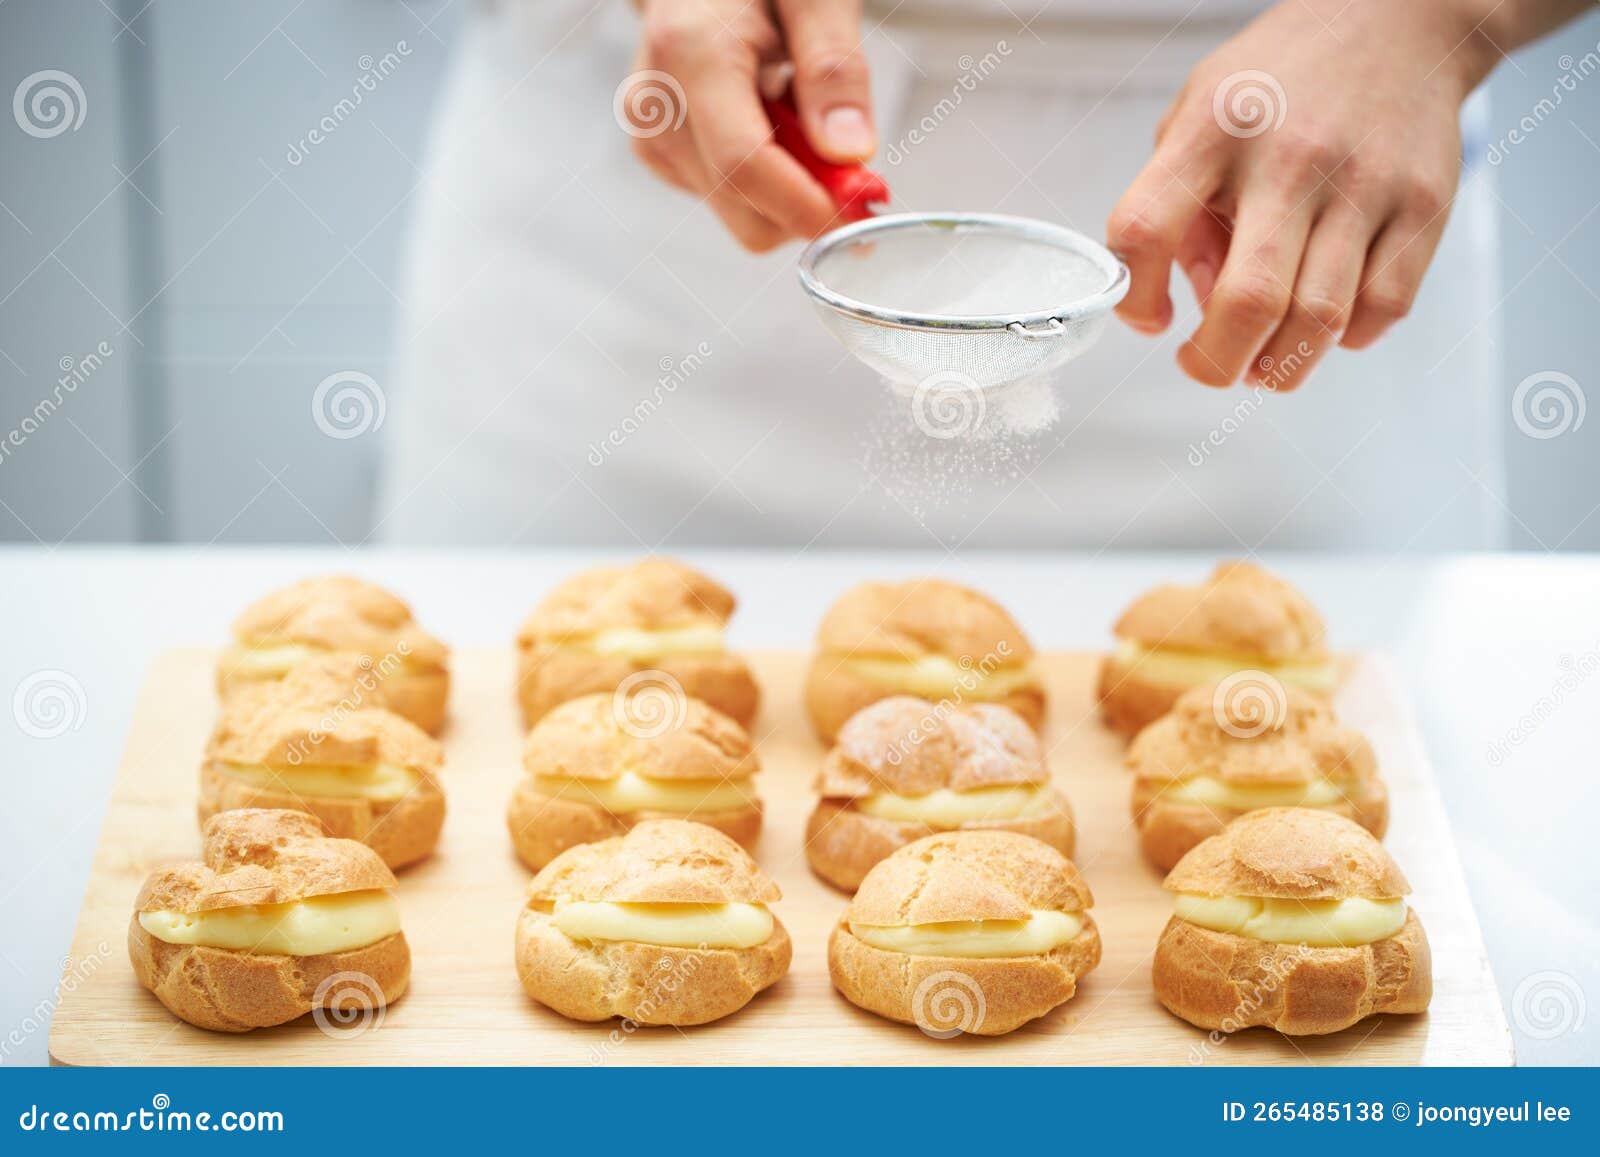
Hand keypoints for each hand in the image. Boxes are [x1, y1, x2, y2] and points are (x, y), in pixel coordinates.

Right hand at [623, 0, 873, 250]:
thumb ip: (833, 68)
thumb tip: (849, 152)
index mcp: (690, 52)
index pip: (744, 165)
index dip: (808, 205)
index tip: (864, 209)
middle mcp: (660, 105)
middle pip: (744, 210)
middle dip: (807, 199)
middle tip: (848, 155)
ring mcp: (653, 134)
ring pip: (742, 213)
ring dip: (788, 183)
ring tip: (793, 107)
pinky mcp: (659, 153)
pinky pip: (730, 200)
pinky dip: (765, 176)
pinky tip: (766, 116)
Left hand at [1106, 0, 1499, 389]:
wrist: (1400, 20)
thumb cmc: (1281, 79)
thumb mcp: (1198, 113)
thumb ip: (1178, 204)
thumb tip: (1190, 301)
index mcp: (1213, 131)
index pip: (1144, 230)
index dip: (1134, 295)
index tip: (1148, 319)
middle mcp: (1289, 158)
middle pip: (1248, 301)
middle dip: (1216, 363)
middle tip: (1207, 367)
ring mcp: (1362, 185)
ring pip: (1318, 321)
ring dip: (1279, 366)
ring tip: (1262, 362)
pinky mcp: (1422, 207)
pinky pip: (1380, 309)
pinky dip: (1344, 339)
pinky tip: (1323, 323)